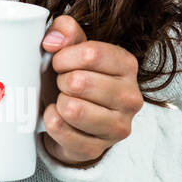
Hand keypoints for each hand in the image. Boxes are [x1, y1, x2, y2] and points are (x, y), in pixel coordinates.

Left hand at [39, 16, 142, 167]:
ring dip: (58, 102)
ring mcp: (118, 127)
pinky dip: (50, 121)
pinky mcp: (97, 149)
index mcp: (127, 65)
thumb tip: (52, 40)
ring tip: (63, 102)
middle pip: (79, 81)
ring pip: (72, 109)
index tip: (58, 62)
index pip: (90, 53)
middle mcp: (131, 97)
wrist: (74, 123)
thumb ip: (65, 31)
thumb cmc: (74, 79)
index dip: (64, 56)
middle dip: (61, 81)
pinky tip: (58, 118)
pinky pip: (60, 129)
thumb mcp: (72, 50)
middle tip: (62, 85)